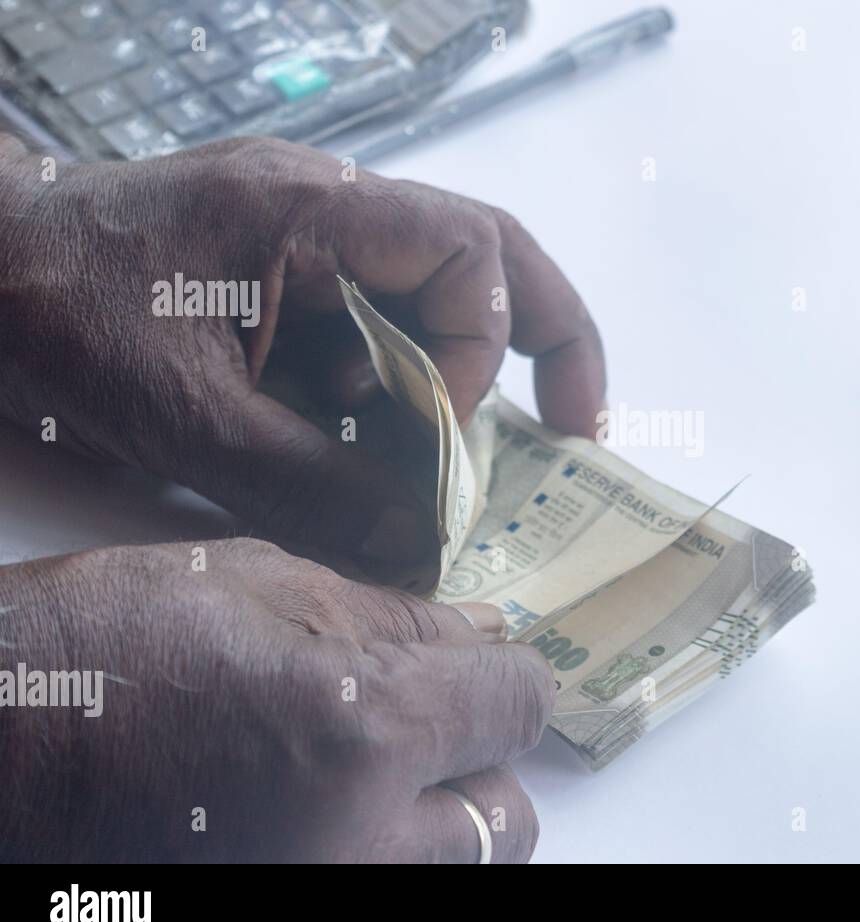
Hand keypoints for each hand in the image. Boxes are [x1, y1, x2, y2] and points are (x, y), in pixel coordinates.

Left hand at [0, 135, 604, 583]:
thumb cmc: (55, 312)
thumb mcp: (185, 420)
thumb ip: (312, 487)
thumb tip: (418, 545)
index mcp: (313, 213)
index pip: (470, 253)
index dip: (481, 351)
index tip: (443, 435)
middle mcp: (329, 213)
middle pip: (485, 258)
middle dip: (544, 342)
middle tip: (579, 425)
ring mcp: (309, 246)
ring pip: (428, 309)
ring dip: (438, 395)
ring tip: (421, 477)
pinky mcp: (286, 285)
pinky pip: (368, 339)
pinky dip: (378, 405)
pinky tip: (349, 459)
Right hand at [0, 539, 553, 862]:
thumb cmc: (94, 656)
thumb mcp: (251, 585)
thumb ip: (391, 617)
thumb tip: (476, 635)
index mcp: (363, 732)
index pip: (520, 706)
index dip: (504, 676)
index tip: (479, 667)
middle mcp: (359, 847)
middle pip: (504, 818)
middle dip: (476, 766)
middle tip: (417, 729)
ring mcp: (317, 903)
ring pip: (449, 873)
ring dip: (430, 824)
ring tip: (351, 777)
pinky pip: (376, 888)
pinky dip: (368, 854)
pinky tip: (304, 812)